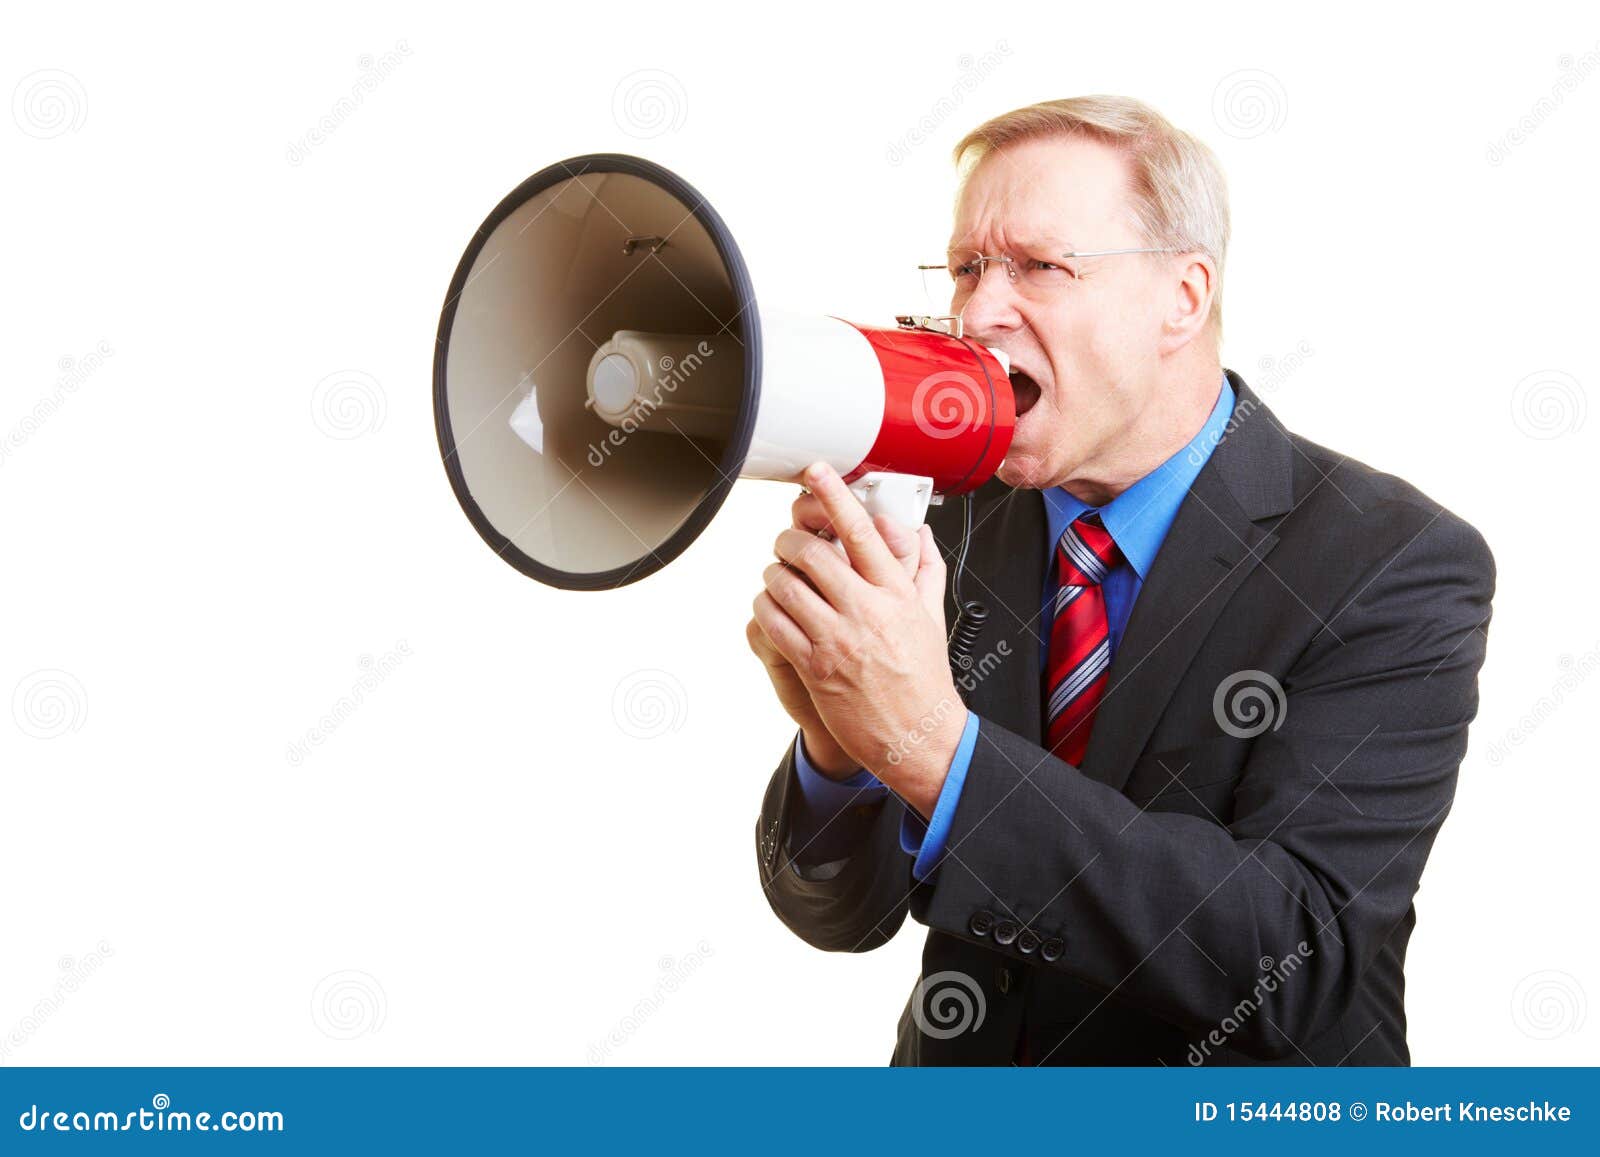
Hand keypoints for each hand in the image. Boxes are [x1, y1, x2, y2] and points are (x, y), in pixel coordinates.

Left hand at [744, 480, 922, 779]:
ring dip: (773, 575)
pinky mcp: (815, 667)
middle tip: (787, 543)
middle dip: (790, 540)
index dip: (835, 496)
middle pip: (814, 552)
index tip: (817, 472)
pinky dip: (766, 609)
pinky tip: (772, 609)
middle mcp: (867, 610)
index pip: (862, 532)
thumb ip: (926, 571)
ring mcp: (839, 639)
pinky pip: (775, 623)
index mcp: (897, 593)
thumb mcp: (933, 618)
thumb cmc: (925, 679)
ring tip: (778, 577)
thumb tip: (922, 535)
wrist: (918, 736)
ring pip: (786, 585)